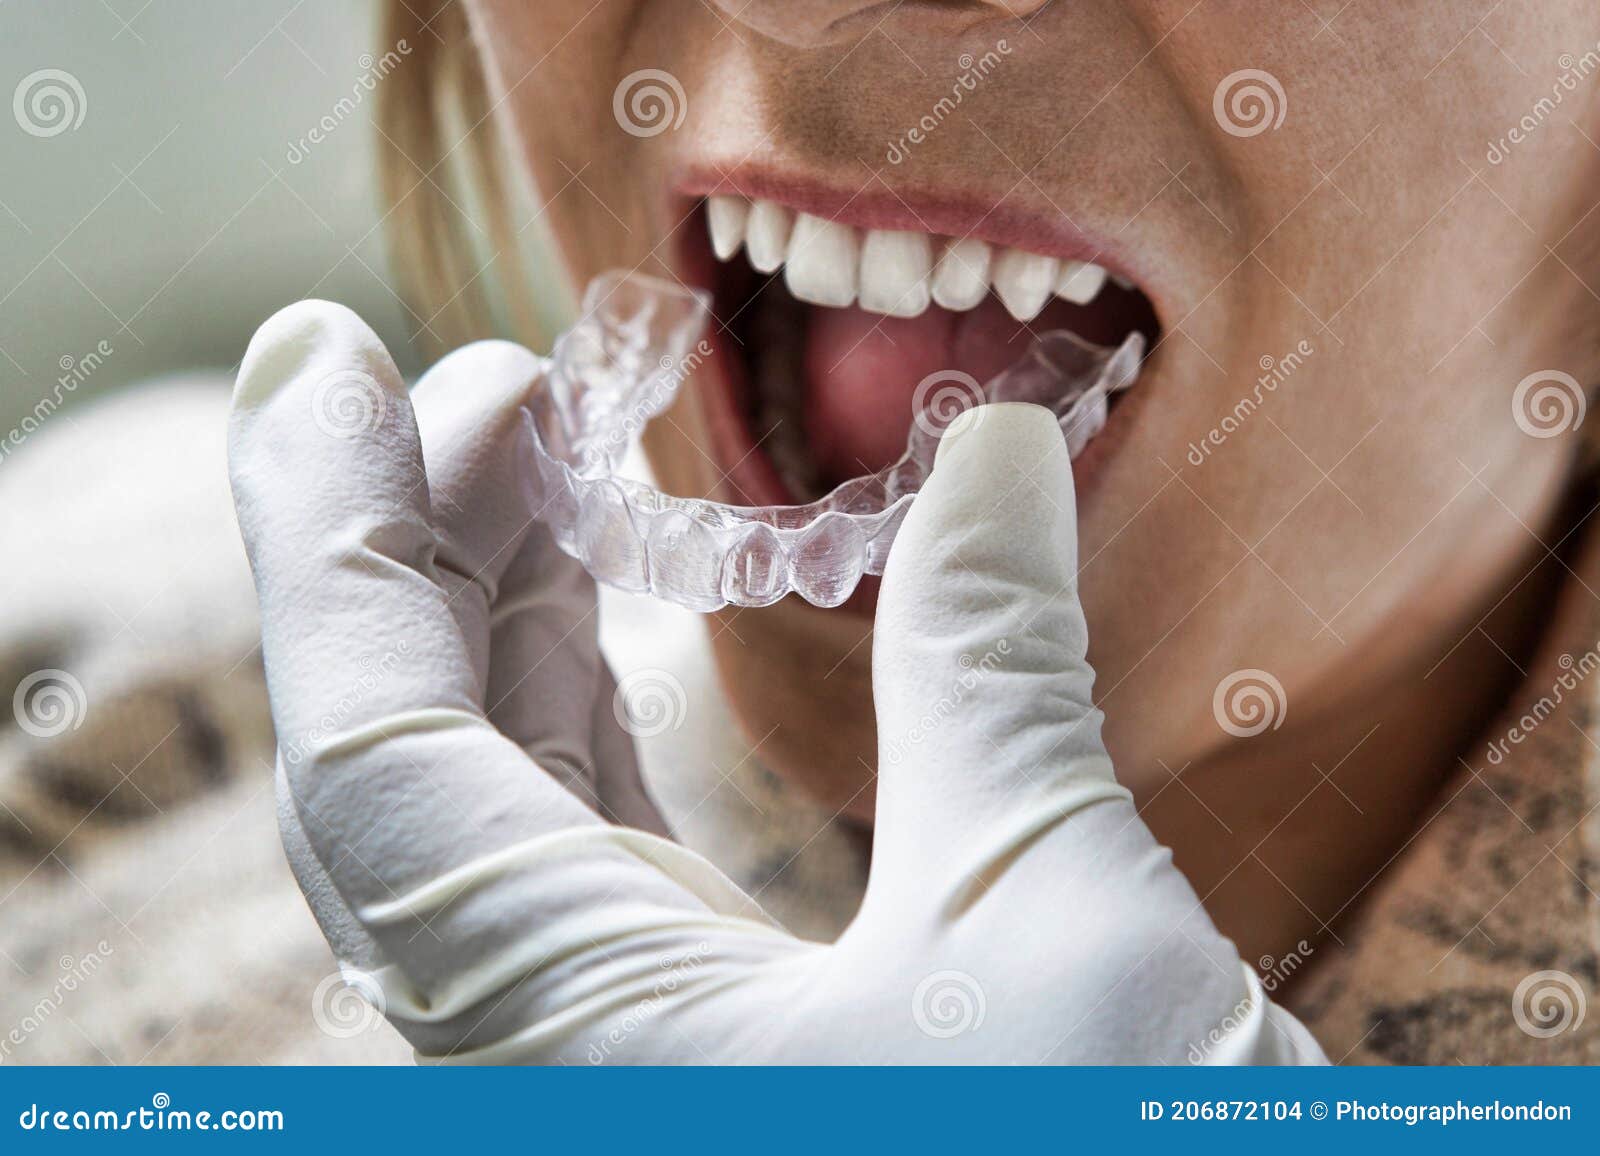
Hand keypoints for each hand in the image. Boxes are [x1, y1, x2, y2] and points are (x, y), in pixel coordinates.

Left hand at [229, 300, 1324, 1063]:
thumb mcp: (1049, 926)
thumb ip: (986, 666)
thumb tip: (987, 452)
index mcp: (563, 1040)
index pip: (362, 742)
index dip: (325, 528)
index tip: (314, 359)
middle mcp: (544, 1066)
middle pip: (404, 769)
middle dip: (432, 551)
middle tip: (494, 385)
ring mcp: (613, 1074)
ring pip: (488, 822)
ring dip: (513, 632)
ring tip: (556, 467)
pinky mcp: (698, 1073)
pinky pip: (576, 879)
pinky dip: (587, 735)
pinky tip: (624, 641)